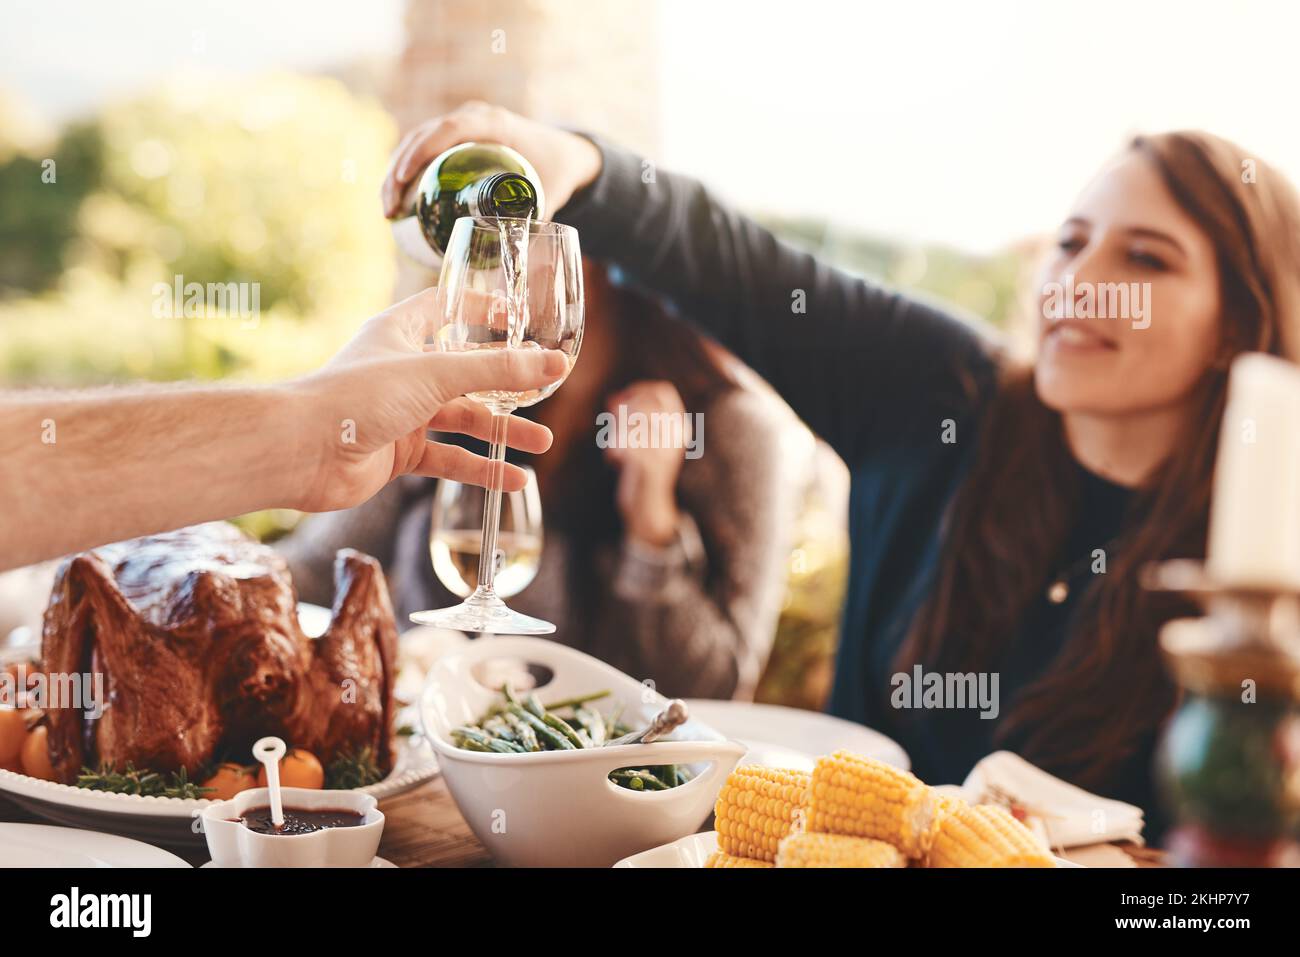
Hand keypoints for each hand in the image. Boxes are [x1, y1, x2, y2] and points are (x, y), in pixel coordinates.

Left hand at [290, 287, 565, 512]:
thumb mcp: (437, 374)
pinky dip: (479, 468)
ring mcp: (401, 412)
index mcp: (401, 333)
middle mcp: (402, 370)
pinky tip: (511, 479)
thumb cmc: (358, 397)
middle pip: (464, 371)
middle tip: (545, 390)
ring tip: (541, 443)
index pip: (446, 309)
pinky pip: (448, 457)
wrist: (304, 451)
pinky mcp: (398, 452)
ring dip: (500, 431)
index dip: (480, 309)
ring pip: (462, 418)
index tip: (517, 318)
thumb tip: (555, 364)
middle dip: (506, 384)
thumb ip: (498, 370)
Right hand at [381, 101, 603, 218]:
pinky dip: (406, 171)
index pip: (450, 129)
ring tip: (388, 212)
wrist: (564, 152)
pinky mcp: (456, 139)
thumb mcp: (547, 193)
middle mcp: (473, 119)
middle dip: (398, 172)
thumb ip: (532, 221)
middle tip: (389, 210)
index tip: (402, 180)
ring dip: (396, 174)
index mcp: (494, 123)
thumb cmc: (556, 170)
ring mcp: (462, 126)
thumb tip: (514, 258)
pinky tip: (395, 199)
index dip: (422, 151)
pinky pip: (422, 149)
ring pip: (416, 143)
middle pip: (423, 136)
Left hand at [604, 380, 688, 546]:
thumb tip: (613, 400)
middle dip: (624, 411)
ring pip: (636, 425)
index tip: (621, 400)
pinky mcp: (651, 470)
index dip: (639, 390)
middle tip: (612, 424)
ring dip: (617, 432)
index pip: (663, 392)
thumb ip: (628, 419)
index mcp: (677, 427)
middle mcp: (675, 438)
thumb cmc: (641, 471)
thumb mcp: (639, 440)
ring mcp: (665, 453)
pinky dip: (615, 450)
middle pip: (646, 405)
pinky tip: (613, 459)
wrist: (649, 509)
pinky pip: (630, 448)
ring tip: (613, 447)